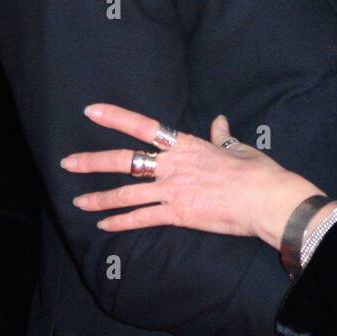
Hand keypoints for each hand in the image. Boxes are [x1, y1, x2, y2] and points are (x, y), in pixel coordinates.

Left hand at [61, 102, 321, 249]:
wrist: (267, 199)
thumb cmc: (257, 172)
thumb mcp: (238, 148)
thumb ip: (222, 136)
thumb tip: (219, 120)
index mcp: (186, 145)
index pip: (144, 127)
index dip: (115, 117)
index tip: (91, 110)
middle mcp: (173, 165)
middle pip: (124, 161)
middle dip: (92, 162)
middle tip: (68, 163)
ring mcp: (173, 191)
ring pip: (126, 193)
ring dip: (99, 197)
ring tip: (78, 200)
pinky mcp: (178, 215)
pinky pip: (142, 219)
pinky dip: (120, 222)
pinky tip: (103, 225)